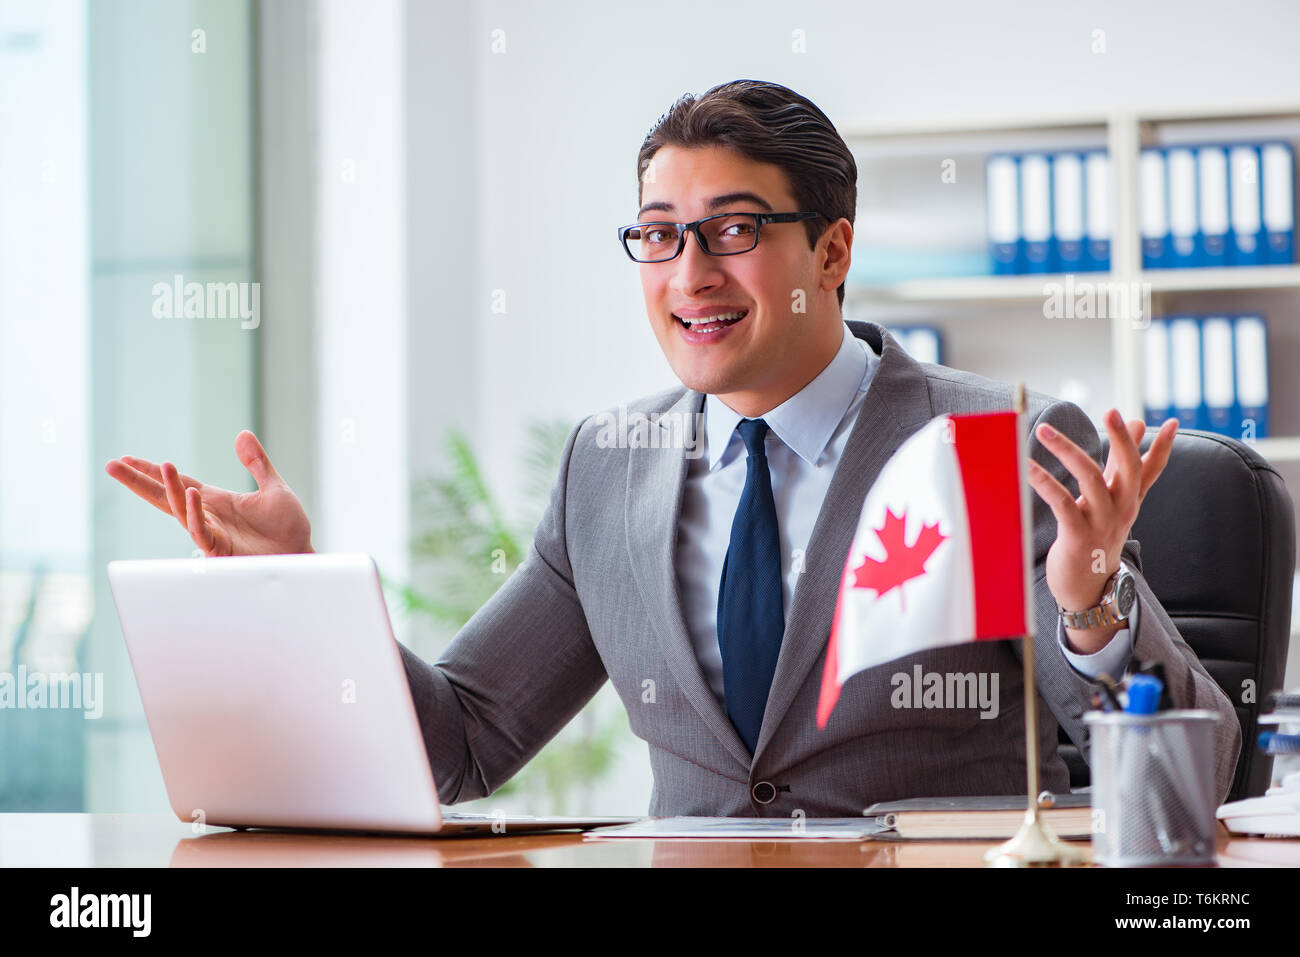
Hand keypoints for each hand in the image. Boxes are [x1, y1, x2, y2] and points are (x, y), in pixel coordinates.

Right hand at [105, 430, 312, 556]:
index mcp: (215, 501)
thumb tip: (241, 433)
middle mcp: (208, 516)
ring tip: (162, 465)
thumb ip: (257, 462)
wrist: (301, 554)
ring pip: (181, 511)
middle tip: (112, 464)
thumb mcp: (273, 488)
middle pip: (165, 496)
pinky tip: (190, 494)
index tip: (127, 459)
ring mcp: (212, 533)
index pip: (177, 483)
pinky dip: (195, 514)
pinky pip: (201, 531)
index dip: (152, 472)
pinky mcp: (220, 550)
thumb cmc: (288, 527)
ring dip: (171, 489)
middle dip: (139, 481)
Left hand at [1027, 411, 1177, 651]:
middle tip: (1112, 411)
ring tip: (1044, 430)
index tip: (1174, 422)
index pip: (1151, 469)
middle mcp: (1120, 509)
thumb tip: (1139, 424)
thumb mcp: (1112, 502)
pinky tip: (1027, 466)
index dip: (1162, 447)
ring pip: (1091, 478)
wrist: (1086, 588)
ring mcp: (1100, 522)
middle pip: (1128, 468)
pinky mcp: (1077, 535)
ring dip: (1067, 451)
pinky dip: (1044, 481)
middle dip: (1122, 439)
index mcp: (1129, 499)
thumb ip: (1120, 465)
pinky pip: (1062, 502)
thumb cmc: (1094, 537)